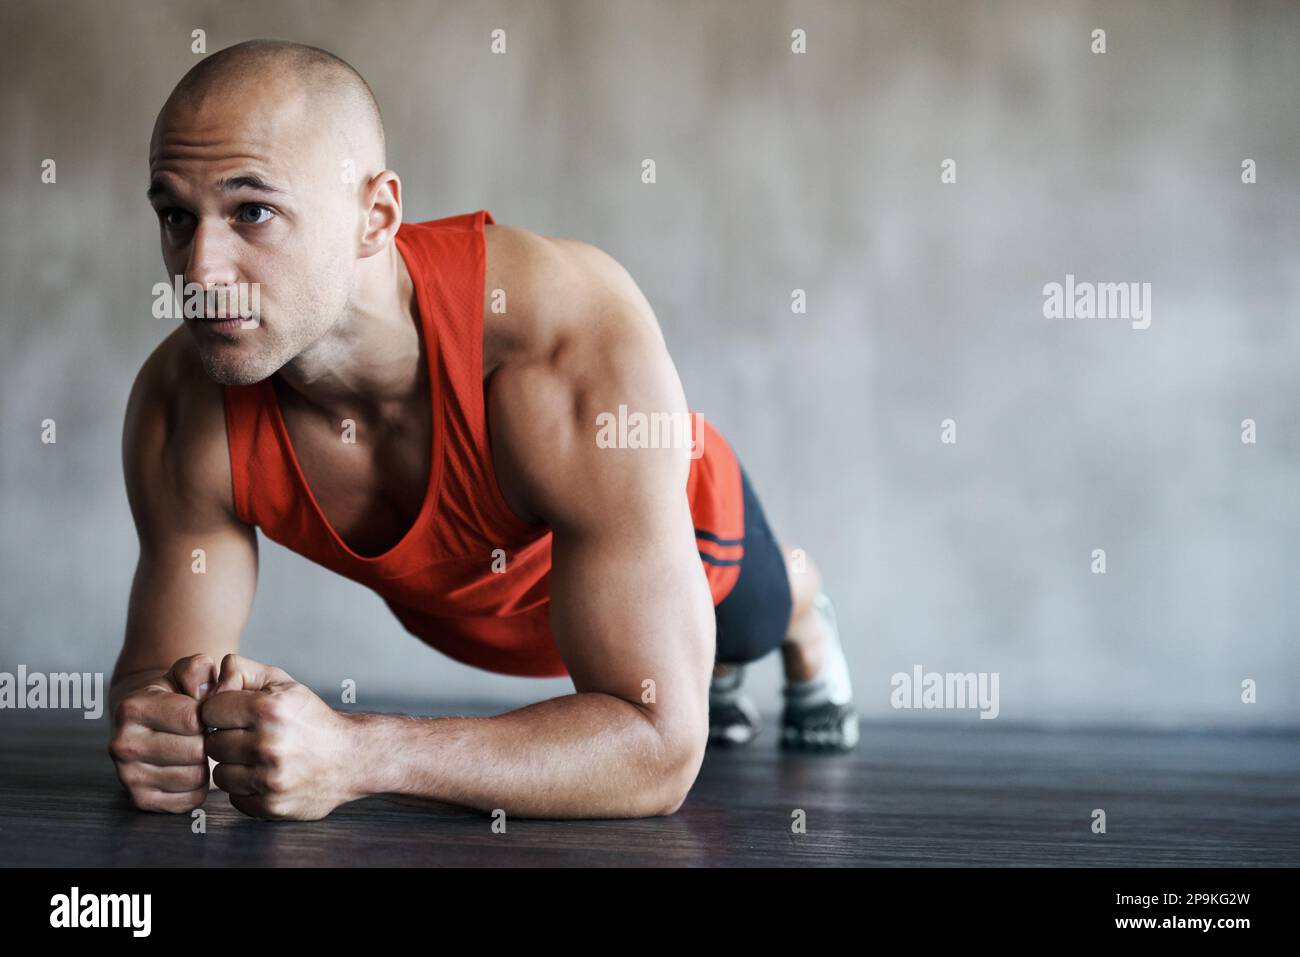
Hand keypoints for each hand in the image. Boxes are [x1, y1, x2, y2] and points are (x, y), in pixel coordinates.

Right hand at [108, 654, 216, 812]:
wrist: (150, 724)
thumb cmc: (176, 695)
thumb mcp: (185, 672)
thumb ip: (199, 668)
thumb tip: (214, 684)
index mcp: (131, 708)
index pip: (194, 720)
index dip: (211, 715)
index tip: (206, 711)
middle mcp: (122, 745)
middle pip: (196, 751)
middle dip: (209, 741)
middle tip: (203, 734)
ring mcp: (127, 777)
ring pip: (195, 777)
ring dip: (205, 764)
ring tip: (196, 750)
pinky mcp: (140, 800)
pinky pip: (190, 800)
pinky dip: (198, 786)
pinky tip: (190, 769)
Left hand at [201, 654, 359, 820]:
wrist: (351, 757)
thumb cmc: (313, 719)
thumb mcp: (284, 683)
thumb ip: (242, 671)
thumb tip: (210, 680)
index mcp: (269, 709)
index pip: (209, 711)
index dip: (221, 712)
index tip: (237, 715)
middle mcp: (268, 745)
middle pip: (212, 743)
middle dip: (227, 739)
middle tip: (251, 737)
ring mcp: (270, 779)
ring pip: (220, 774)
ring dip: (235, 767)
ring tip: (259, 758)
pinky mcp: (272, 806)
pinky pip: (235, 798)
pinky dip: (247, 789)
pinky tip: (266, 776)